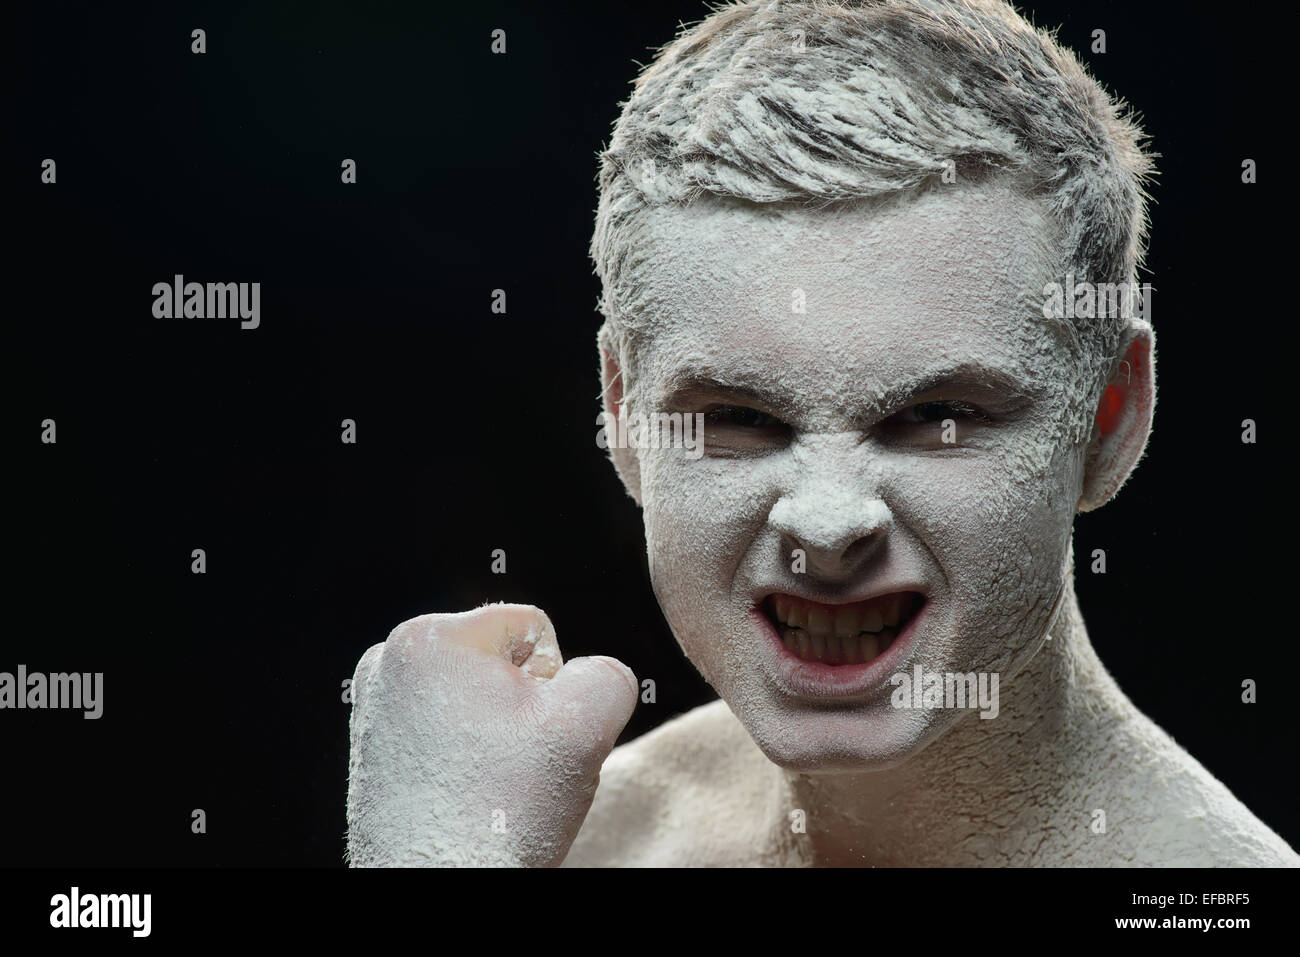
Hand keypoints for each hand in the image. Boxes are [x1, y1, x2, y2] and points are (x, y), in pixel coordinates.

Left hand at [346, 603, 637, 865]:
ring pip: (478, 701)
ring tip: (489, 785)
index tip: (532, 735)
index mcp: (428, 637)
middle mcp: (390, 663)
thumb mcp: (586, 725)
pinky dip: (465, 761)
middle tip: (513, 766)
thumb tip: (596, 675)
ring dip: (497, 738)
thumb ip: (608, 674)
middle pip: (502, 664)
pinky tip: (468, 796)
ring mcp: (377, 709)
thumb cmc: (495, 817)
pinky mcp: (375, 751)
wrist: (439, 890)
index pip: (534, 630)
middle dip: (523, 711)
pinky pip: (448, 735)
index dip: (554, 686)